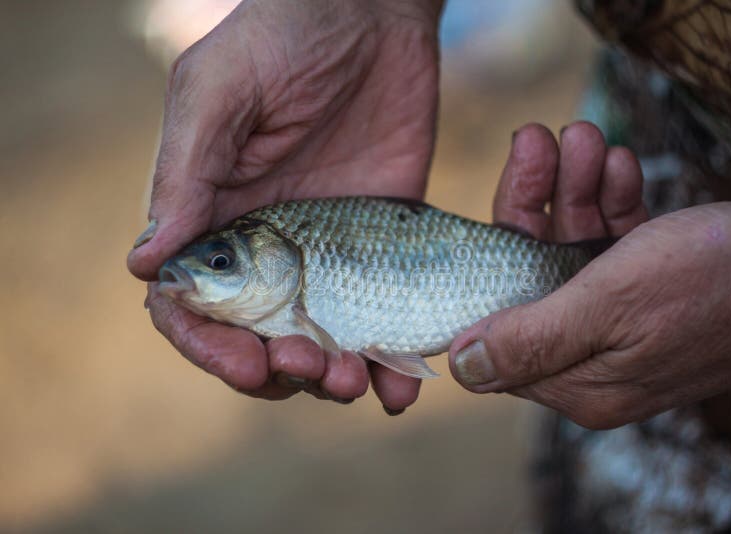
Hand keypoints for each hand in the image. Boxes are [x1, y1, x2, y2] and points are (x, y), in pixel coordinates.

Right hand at [127, 0, 442, 408]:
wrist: (372, 15)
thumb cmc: (282, 38)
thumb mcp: (221, 93)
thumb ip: (187, 175)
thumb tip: (146, 264)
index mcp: (216, 219)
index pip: (191, 306)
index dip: (207, 345)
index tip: (241, 363)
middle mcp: (267, 250)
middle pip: (259, 340)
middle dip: (279, 370)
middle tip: (311, 367)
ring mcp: (328, 255)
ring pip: (322, 343)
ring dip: (334, 378)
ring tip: (358, 381)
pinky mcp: (382, 249)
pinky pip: (383, 318)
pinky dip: (391, 361)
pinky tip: (403, 381)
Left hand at [450, 124, 730, 428]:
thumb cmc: (722, 285)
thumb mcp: (611, 307)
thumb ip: (531, 338)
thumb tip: (462, 367)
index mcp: (580, 381)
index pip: (500, 333)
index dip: (483, 275)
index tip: (478, 218)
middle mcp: (597, 358)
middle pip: (534, 279)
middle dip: (536, 205)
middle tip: (537, 142)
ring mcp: (627, 324)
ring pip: (574, 251)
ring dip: (577, 191)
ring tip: (588, 139)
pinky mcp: (655, 293)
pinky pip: (615, 246)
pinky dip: (613, 205)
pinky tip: (619, 166)